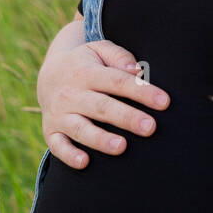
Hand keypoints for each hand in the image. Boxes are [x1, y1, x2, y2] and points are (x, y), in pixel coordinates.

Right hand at [37, 38, 169, 168]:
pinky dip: (69, 155)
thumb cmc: (85, 64)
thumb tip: (136, 70)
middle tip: (150, 127)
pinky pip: (58, 145)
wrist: (48, 76)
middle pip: (102, 107)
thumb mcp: (98, 49)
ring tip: (122, 147)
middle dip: (126, 117)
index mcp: (86, 72)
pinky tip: (85, 162)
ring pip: (81, 128)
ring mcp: (60, 114)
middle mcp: (72, 94)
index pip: (117, 81)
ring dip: (100, 139)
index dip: (140, 91)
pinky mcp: (51, 132)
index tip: (164, 102)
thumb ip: (118, 56)